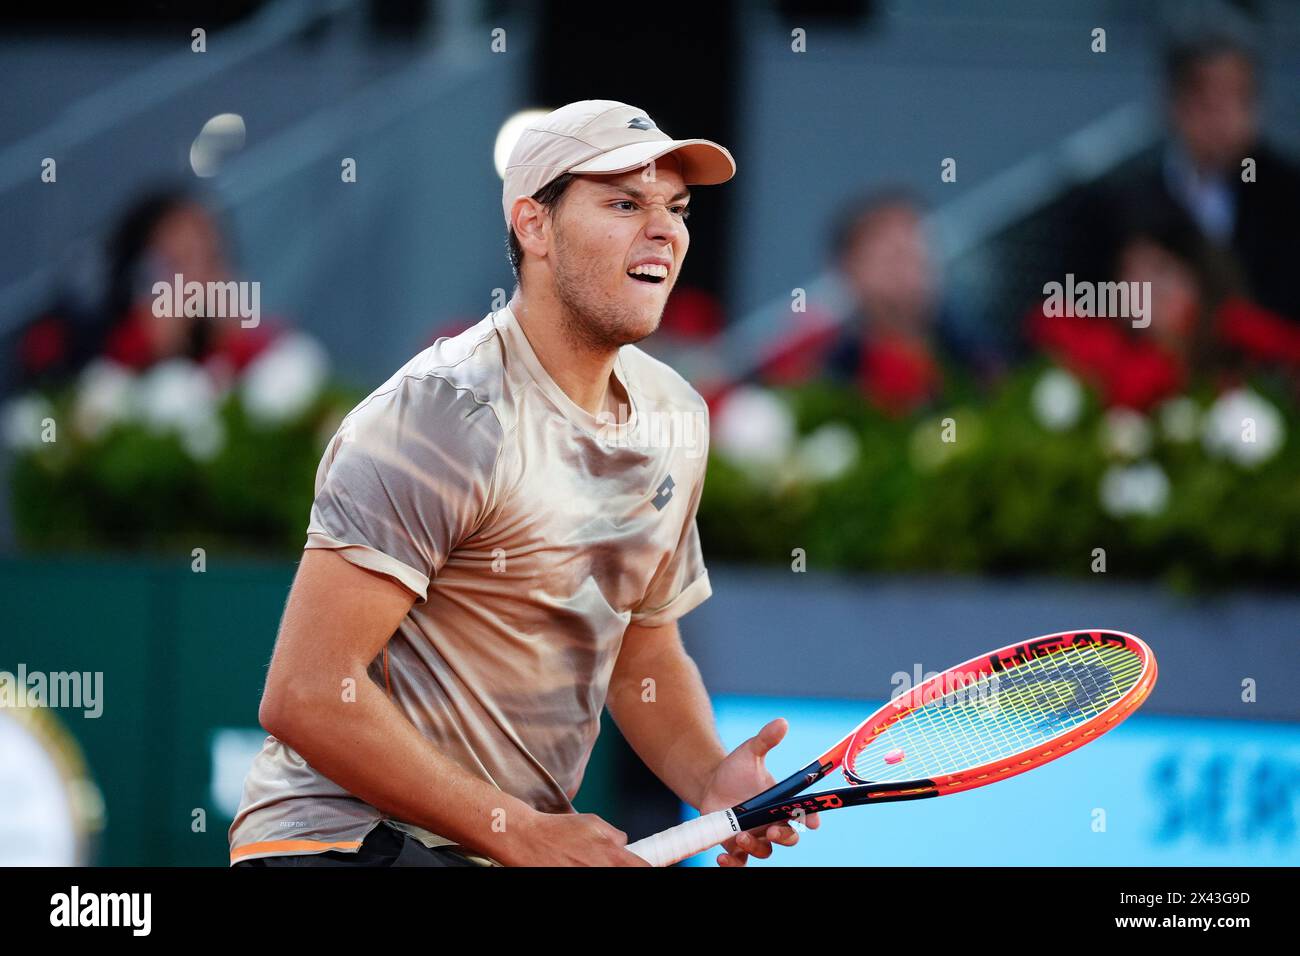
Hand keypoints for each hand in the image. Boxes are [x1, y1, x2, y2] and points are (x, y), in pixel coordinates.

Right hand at [500, 809, 650, 866]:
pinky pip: (588, 881)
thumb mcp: (593, 823)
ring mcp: (585, 878)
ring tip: (586, 863)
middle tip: (605, 863)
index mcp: (613, 855)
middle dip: (624, 870)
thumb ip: (614, 835)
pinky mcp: (570, 882)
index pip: (645, 869)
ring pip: (608, 878)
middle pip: (628, 876)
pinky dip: (586, 872)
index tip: (645, 866)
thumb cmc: (558, 829)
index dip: (647, 868)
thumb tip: (625, 843)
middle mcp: (602, 871)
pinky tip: (573, 866)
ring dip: (604, 871)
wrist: (527, 839)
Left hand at [697, 717, 818, 866]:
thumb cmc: (736, 769)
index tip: (812, 821)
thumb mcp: (750, 752)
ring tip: (741, 835)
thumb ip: (766, 740)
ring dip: (757, 847)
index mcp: (781, 802)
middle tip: (773, 829)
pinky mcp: (736, 846)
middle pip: (789, 838)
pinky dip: (733, 864)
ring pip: (766, 852)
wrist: (710, 784)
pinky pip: (740, 862)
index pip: (804, 814)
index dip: (811, 819)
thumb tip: (782, 722)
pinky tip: (723, 857)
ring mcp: (756, 836)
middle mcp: (772, 822)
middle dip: (785, 836)